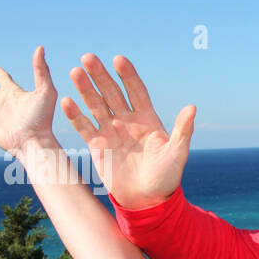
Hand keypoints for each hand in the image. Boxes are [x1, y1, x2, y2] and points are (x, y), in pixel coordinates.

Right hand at [60, 54, 195, 210]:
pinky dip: (75, 115)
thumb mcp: (177, 154)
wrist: (146, 200)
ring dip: (85, 89)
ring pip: (95, 105)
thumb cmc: (166, 178)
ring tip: (74, 71)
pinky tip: (66, 102)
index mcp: (147, 119)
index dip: (128, 76)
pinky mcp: (97, 145)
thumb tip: (192, 108)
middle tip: (88, 57)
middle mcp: (127, 121)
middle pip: (112, 93)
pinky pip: (84, 126)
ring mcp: (110, 131)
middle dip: (101, 75)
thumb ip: (182, 131)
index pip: (136, 91)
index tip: (118, 60)